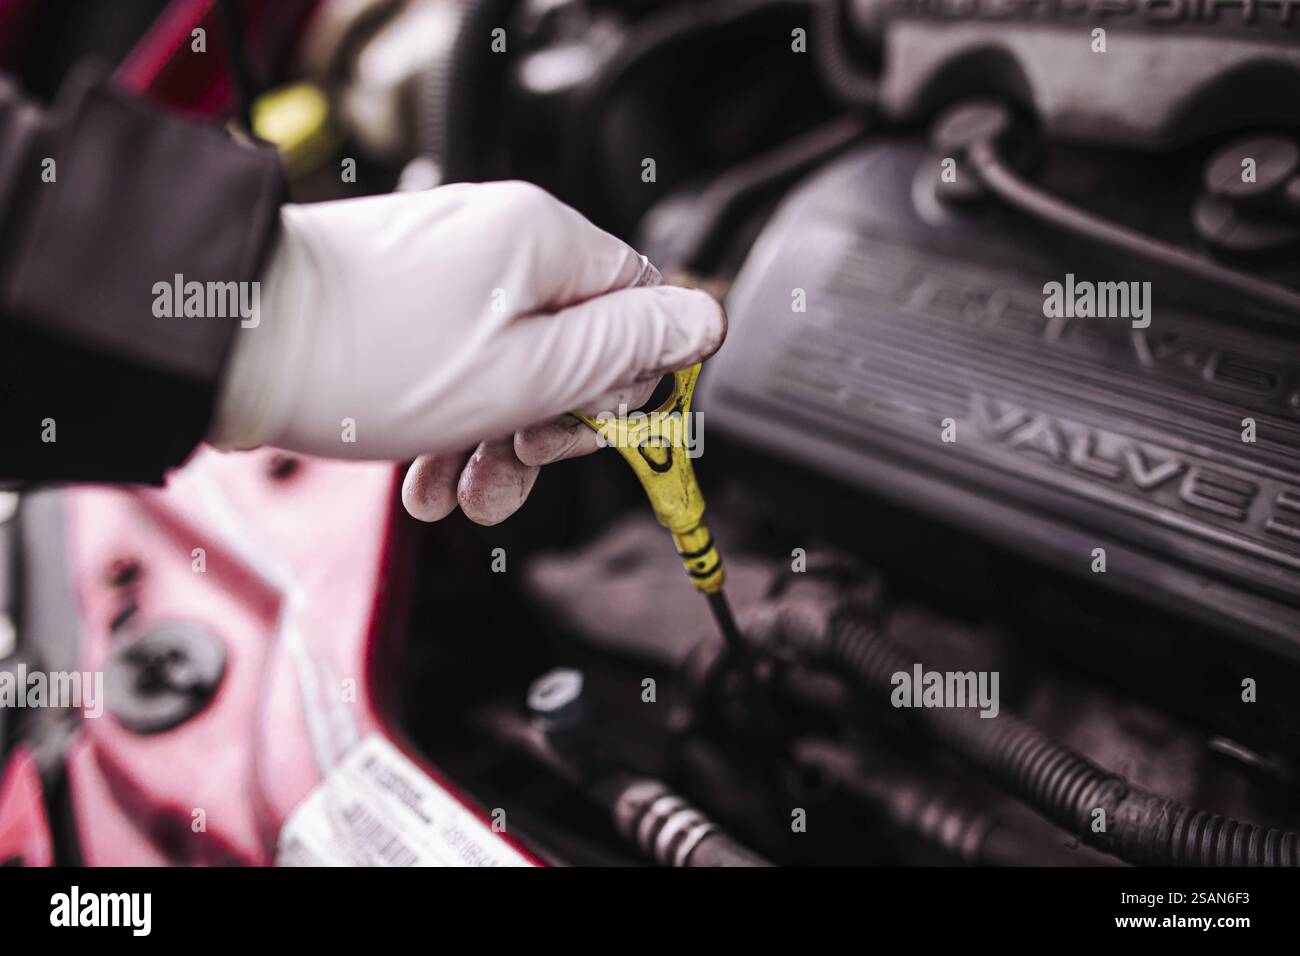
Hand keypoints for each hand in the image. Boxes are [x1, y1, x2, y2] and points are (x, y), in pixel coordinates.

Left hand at [210, 180, 724, 523]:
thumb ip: (626, 351)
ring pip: (512, 367)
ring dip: (497, 443)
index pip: (640, 305)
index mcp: (547, 242)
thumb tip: (706, 321)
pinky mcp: (403, 301)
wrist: (226, 342)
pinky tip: (427, 482)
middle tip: (520, 466)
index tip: (603, 437)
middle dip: (554, 425)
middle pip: (575, 342)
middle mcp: (500, 242)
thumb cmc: (370, 357)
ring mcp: (447, 270)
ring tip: (463, 500)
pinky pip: (458, 367)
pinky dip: (453, 426)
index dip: (631, 385)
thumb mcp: (529, 375)